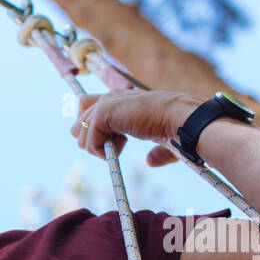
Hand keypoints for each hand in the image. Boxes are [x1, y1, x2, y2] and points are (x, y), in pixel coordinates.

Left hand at [70, 91, 199, 166]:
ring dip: (99, 148)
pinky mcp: (104, 112)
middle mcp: (111, 97)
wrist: (182, 120)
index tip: (111, 143)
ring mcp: (106, 103)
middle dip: (93, 142)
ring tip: (123, 143)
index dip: (90, 129)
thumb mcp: (161, 139)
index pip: (86, 107)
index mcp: (122, 99)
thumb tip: (150, 162)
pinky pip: (88, 141)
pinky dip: (103, 151)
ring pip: (80, 134)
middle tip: (119, 144)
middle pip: (78, 124)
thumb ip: (154, 150)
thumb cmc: (178, 129)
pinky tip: (123, 144)